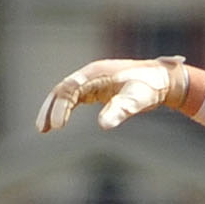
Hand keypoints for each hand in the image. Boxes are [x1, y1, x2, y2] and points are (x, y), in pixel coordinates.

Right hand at [36, 56, 200, 132]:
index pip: (69, 89)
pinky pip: (74, 98)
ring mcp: (92, 81)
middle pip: (61, 90)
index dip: (61, 107)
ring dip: (53, 110)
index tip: (58, 126)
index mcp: (96, 73)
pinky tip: (59, 123)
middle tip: (42, 129)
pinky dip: (65, 109)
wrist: (162, 80)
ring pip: (65, 94)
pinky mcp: (96, 89)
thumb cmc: (150, 87)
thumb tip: (103, 125)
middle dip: (50, 109)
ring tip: (43, 129)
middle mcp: (90, 74)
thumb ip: (120, 110)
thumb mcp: (137, 100)